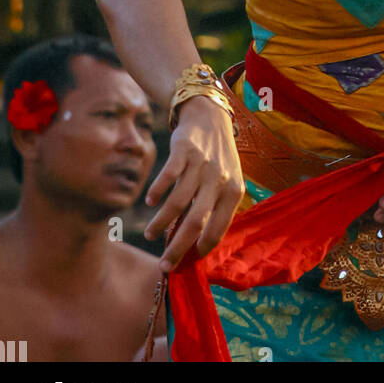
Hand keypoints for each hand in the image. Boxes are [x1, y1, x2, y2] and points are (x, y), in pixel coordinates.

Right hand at [144, 95, 243, 270]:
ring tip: (151, 234)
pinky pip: (168, 176)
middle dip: (177, 248)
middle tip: (164, 265)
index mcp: (234, 191)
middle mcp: (219, 179)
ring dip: (161, 223)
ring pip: (178, 202)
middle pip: (196, 222)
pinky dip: (157, 191)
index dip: (201, 248)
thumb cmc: (219, 158)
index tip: (187, 263)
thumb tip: (192, 244)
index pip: (218, 229)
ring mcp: (201, 164)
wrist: (211, 117)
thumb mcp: (227, 182)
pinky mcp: (184, 150)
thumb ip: (214, 209)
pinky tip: (150, 201)